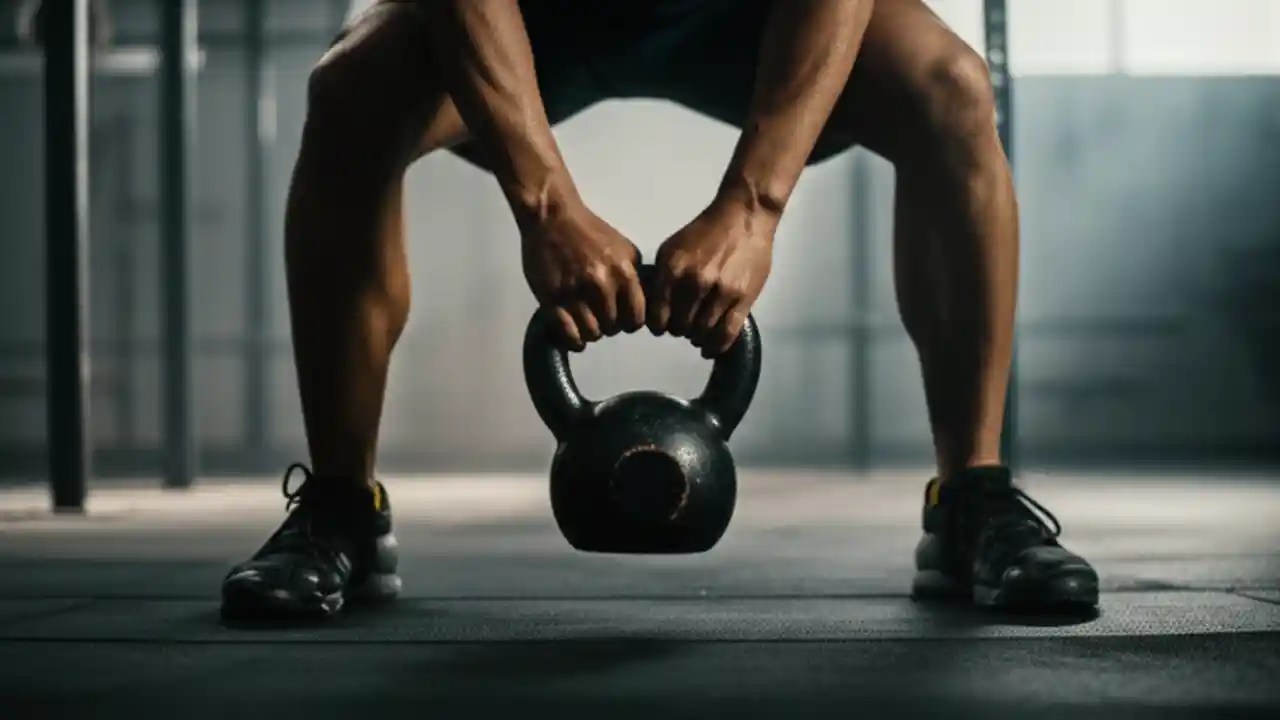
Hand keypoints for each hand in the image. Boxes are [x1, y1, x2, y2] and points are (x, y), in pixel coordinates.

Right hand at [521, 196, 644, 350]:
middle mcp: (601, 285)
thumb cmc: (590, 232)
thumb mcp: (624, 249)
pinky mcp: (552, 299)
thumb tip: (646, 303)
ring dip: (591, 332)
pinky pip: (569, 334)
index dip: (631, 322)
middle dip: (610, 325)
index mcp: (623, 272)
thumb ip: (636, 276)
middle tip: (601, 316)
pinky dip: (574, 340)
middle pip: (614, 328)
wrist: (553, 217)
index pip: (637, 317)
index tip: (624, 319)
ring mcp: (575, 293)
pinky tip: (575, 335)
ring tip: (587, 322)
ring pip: (592, 334)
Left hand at [648, 197, 775, 356]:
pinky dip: (716, 347)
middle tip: (683, 326)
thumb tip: (651, 307)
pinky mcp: (743, 299)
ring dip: (698, 337)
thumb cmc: (706, 231)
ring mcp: (721, 292)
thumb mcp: (672, 248)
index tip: (662, 326)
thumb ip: (661, 277)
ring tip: (698, 334)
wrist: (744, 216)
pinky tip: (710, 349)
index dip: (658, 325)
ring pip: (702, 333)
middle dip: (679, 330)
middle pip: (679, 327)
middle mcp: (695, 283)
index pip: (658, 316)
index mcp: (673, 269)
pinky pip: (726, 334)